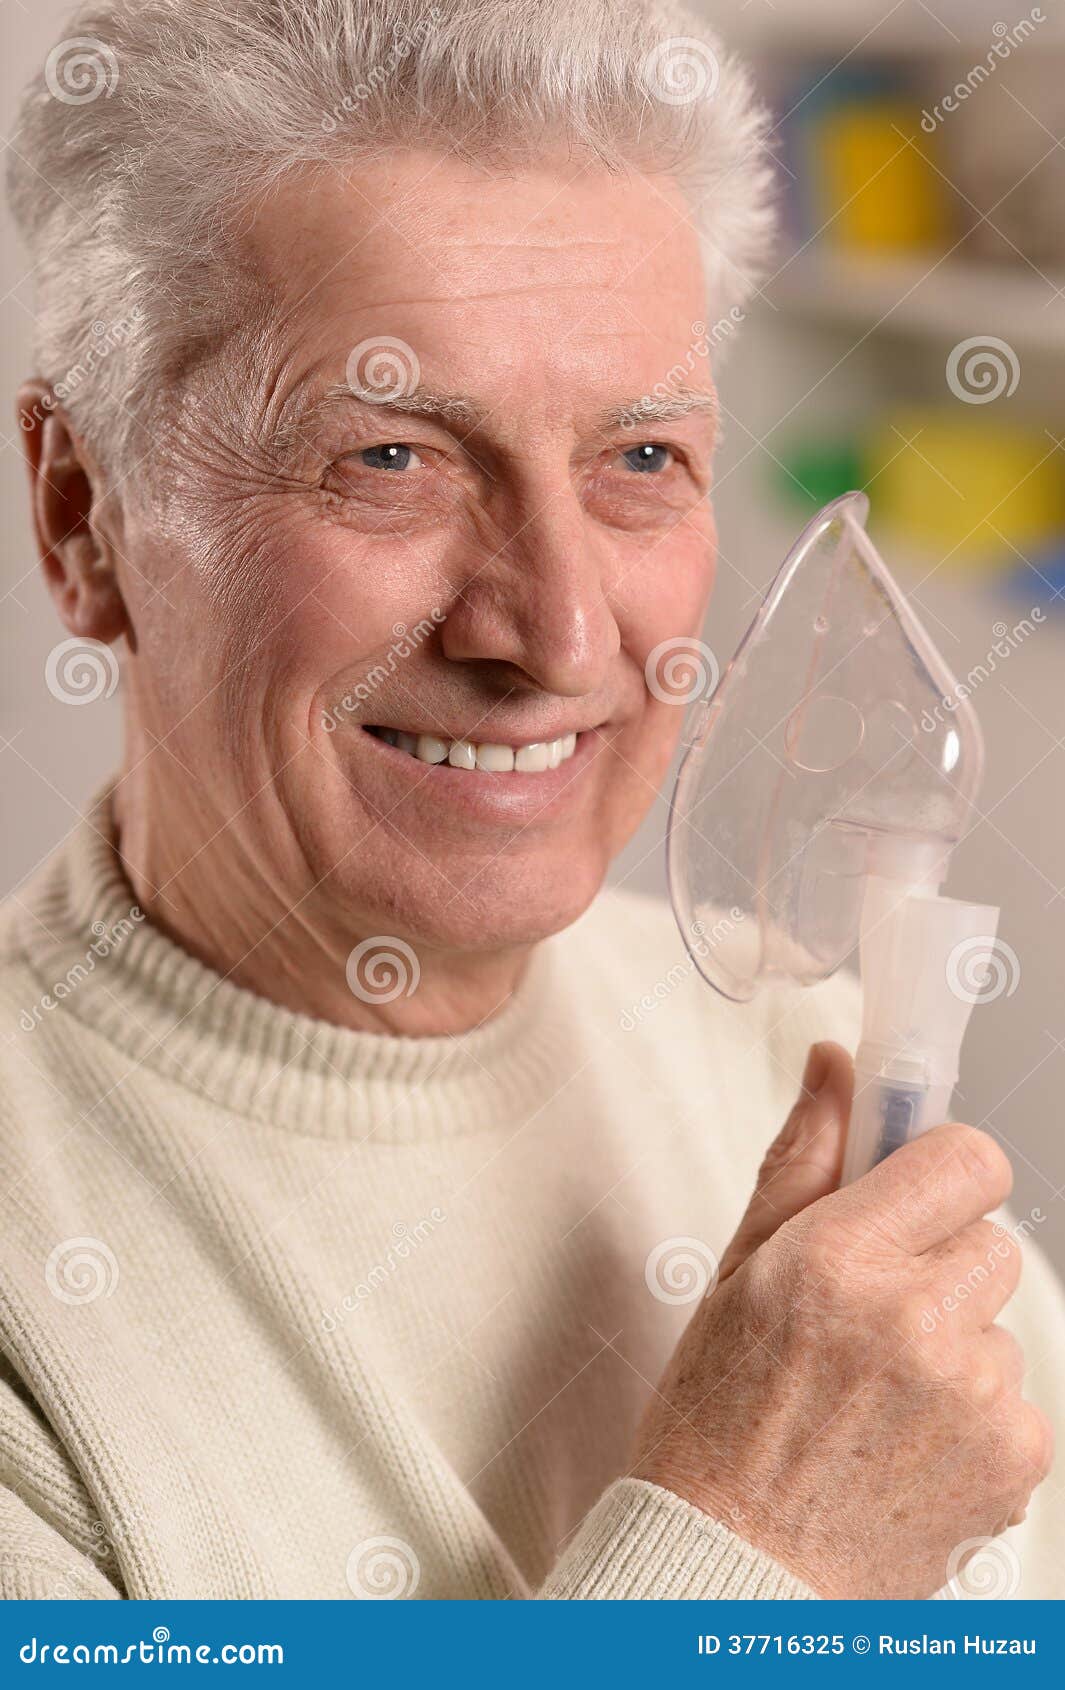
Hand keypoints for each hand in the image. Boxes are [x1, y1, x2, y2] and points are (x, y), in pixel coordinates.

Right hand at [631, 1042, 1052, 1597]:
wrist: (734, 1570)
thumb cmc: (719, 1421)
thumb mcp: (737, 1274)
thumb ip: (802, 1160)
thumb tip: (836, 1065)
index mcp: (839, 1259)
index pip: (967, 1158)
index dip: (943, 1175)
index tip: (916, 1200)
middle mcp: (915, 1321)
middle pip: (991, 1240)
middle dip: (941, 1267)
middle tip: (875, 1319)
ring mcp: (973, 1396)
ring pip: (1000, 1325)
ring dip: (955, 1348)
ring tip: (879, 1400)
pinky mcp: (1014, 1461)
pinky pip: (1018, 1399)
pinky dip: (975, 1419)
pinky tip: (907, 1446)